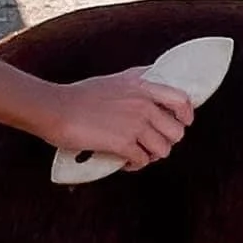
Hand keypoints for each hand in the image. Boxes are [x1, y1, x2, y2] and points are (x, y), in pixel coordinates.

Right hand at [43, 69, 194, 170]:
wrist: (56, 108)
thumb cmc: (79, 95)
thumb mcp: (115, 79)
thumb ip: (136, 79)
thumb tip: (151, 77)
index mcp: (143, 86)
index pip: (182, 100)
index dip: (186, 116)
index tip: (182, 124)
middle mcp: (144, 104)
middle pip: (177, 132)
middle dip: (165, 142)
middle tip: (150, 144)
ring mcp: (135, 124)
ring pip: (162, 150)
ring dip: (150, 156)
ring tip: (136, 154)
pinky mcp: (123, 142)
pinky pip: (142, 161)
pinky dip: (135, 165)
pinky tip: (124, 162)